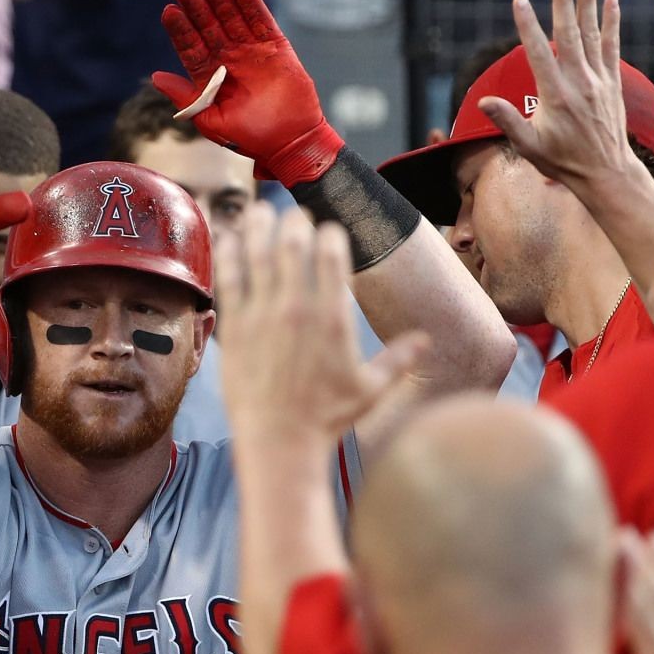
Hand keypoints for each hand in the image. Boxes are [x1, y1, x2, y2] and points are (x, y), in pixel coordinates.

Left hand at [153, 0, 341, 184]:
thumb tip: (156, 76)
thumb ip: (185, 97)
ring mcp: (252, 52)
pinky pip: (261, 19)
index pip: (191, 48)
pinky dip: (249, 2)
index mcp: (210, 78)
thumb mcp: (210, 119)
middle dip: (196, 7)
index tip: (169, 11)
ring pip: (232, 18)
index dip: (180, 29)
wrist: (289, 141)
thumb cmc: (249, 137)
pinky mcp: (275, 47)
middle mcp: (229, 61)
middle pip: (209, 27)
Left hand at [214, 203, 424, 445]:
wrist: (280, 441)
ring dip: (257, 226)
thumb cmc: (327, 418)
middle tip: (292, 216)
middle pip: (293, 243)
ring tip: (259, 211)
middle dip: (293, 221)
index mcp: (333, 316)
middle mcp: (297, 309)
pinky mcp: (234, 329)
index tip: (326, 231)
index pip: (333, 252)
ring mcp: (261, 316)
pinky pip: (228, 279)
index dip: (329, 233)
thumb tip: (426, 342)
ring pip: (257, 253)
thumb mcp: (371, 389)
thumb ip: (399, 359)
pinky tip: (227, 238)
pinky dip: (228, 254)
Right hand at [477, 0, 641, 187]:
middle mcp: (579, 82)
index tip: (519, 1)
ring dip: (588, 4)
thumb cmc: (562, 161)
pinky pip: (611, 46)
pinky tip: (611, 2)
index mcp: (555, 95)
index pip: (538, 52)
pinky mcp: (612, 82)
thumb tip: (483, 103)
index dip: (527, 25)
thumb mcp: (528, 146)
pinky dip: (612, 23)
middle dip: (562, 2)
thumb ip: (507, 121)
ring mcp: (598, 80)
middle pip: (569, 34)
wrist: (604, 171)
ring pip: (592, 34)